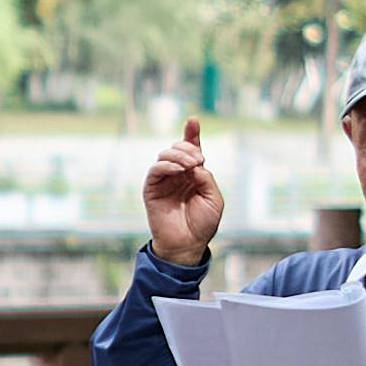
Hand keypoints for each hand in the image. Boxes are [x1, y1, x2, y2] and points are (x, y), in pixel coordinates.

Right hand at [143, 116, 224, 266]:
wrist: (187, 244)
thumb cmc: (203, 224)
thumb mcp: (214, 199)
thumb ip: (206, 179)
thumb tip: (195, 165)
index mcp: (193, 174)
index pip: (191, 149)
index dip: (192, 134)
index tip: (193, 120)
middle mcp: (178, 174)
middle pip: (178, 148)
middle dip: (188, 147)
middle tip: (199, 160)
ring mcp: (164, 181)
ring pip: (165, 155)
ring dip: (179, 155)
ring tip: (190, 165)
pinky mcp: (151, 189)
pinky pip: (155, 170)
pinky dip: (167, 165)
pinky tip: (178, 170)